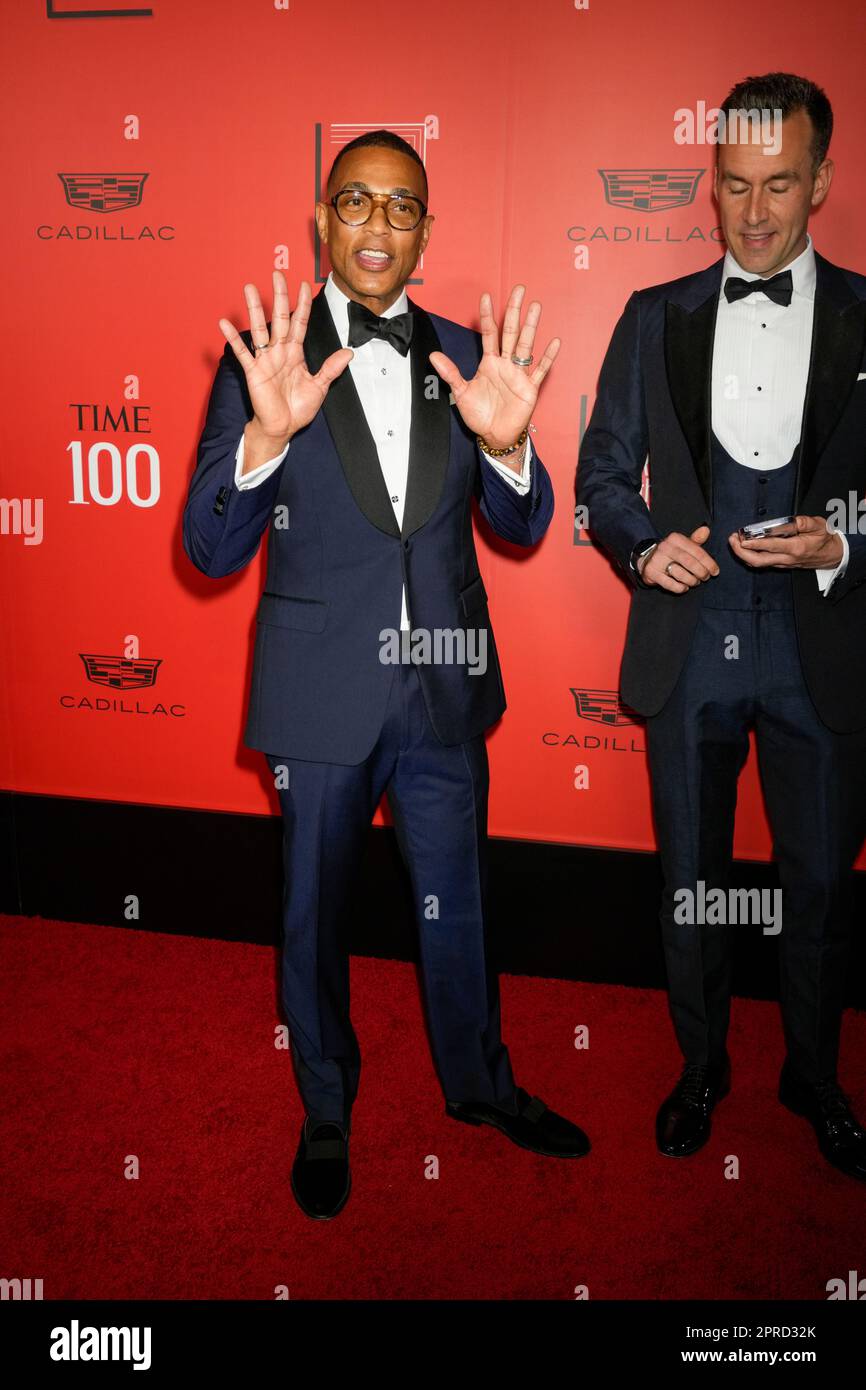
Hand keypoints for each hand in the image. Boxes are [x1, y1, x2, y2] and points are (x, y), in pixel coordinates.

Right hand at [218, 273, 352, 447]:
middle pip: (280, 318)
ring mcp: (265, 360)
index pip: (300, 322)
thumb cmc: (297, 408)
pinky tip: (225, 324)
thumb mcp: (320, 386)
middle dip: (279, 296)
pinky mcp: (254, 371)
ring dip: (254, 309)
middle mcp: (280, 351)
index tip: (305, 285)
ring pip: (260, 329)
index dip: (303, 304)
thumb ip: (331, 368)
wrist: (282, 427)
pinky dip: (234, 339)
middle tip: (277, 274)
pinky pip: (242, 353)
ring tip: (249, 288)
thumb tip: (348, 352)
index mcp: (295, 353)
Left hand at [428, 285, 559, 449]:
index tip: (486, 296)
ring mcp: (519, 374)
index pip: (489, 334)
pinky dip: (547, 357)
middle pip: (511, 332)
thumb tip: (433, 356)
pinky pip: (540, 370)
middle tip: (518, 289)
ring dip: (531, 326)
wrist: (494, 435)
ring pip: (526, 345)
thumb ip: (450, 373)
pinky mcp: (529, 388)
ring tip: (536, 306)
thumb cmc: (480, 414)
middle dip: (514, 311)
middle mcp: (506, 364)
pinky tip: (554, 342)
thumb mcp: (461, 392)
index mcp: (490, 363)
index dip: (487, 316)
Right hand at [639, 526, 719, 591]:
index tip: (715, 571)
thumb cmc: (671, 553)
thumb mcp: (683, 544)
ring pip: (680, 574)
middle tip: (705, 578)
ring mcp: (657, 560)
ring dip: (691, 581)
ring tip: (695, 582)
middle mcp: (666, 547)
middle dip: (701, 572)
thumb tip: (706, 529)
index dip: (709, 563)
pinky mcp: (651, 572)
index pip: (697, 551)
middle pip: (689, 562)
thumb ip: (696, 540)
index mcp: (676, 538)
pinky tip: (684, 587)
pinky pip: (669, 584)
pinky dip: (679, 588)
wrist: (647, 559)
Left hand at [728, 515, 843, 568]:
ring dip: (743, 554)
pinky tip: (743, 548)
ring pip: (758, 564)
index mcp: (796, 548)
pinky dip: (750, 556)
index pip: (771, 547)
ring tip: (734, 542)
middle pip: (759, 561)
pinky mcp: (781, 564)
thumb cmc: (825, 539)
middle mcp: (787, 558)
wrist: (832, 555)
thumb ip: (803, 522)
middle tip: (732, 540)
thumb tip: (788, 520)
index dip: (754, 544)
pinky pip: (762, 563)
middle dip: (741, 552)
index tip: (742, 539)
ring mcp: (783, 563)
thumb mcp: (819, 525)